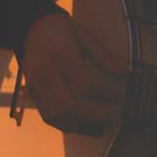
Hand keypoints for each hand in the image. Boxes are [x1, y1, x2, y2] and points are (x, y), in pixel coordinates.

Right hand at [21, 11, 125, 132]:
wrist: (31, 27)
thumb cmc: (62, 30)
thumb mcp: (85, 34)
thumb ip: (104, 55)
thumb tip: (125, 74)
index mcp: (61, 54)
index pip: (83, 84)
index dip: (104, 94)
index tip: (119, 96)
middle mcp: (44, 71)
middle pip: (68, 105)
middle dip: (93, 117)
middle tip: (113, 118)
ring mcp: (35, 85)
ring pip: (56, 116)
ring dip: (81, 127)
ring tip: (102, 128)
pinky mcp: (32, 93)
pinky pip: (48, 117)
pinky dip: (68, 126)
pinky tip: (86, 127)